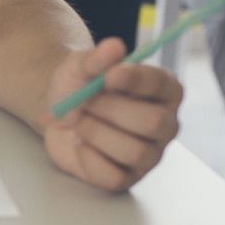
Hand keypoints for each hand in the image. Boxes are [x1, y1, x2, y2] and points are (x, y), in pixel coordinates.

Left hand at [41, 38, 182, 191]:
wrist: (59, 114)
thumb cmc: (80, 87)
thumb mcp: (81, 66)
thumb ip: (96, 58)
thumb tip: (115, 46)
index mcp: (164, 89)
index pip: (162, 85)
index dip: (136, 80)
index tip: (109, 76)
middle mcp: (165, 122)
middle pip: (153, 122)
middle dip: (110, 111)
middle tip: (83, 102)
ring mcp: (151, 153)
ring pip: (134, 151)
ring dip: (96, 134)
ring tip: (80, 121)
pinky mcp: (129, 177)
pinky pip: (113, 175)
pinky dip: (88, 158)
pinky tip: (82, 144)